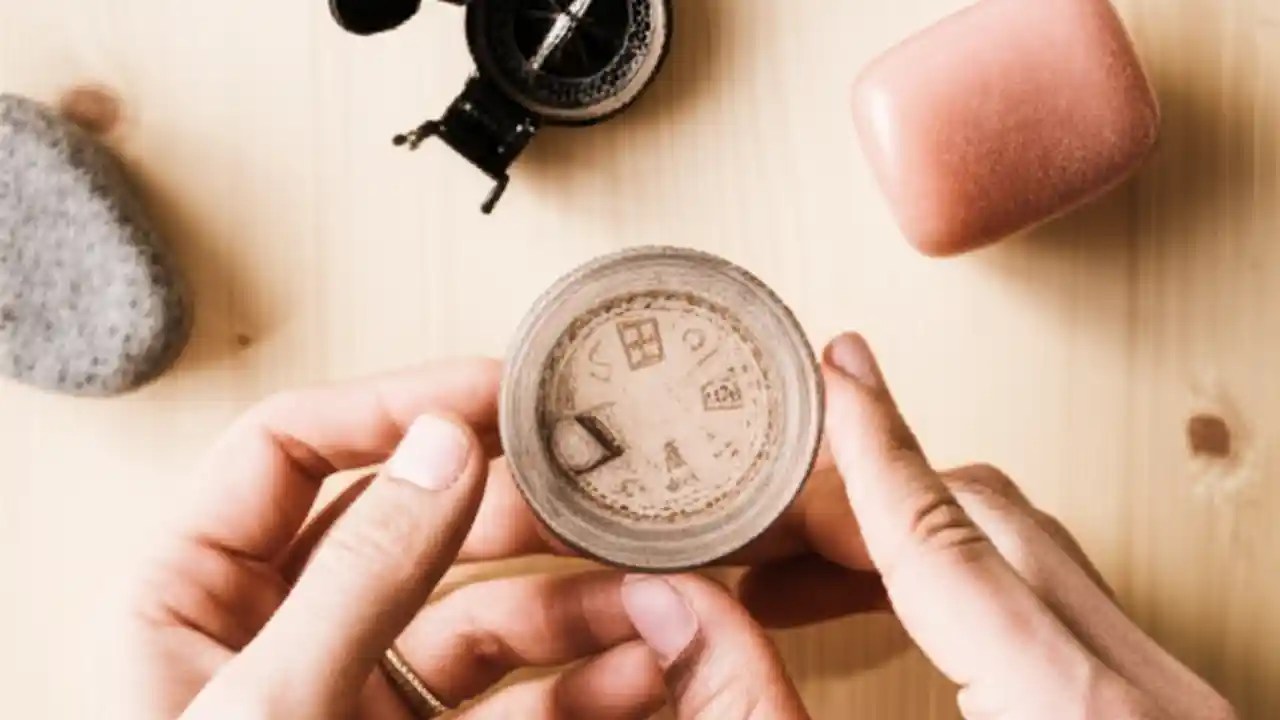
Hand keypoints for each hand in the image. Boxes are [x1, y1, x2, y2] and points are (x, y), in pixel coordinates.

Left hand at [126, 359, 681, 718]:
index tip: (492, 392)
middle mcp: (277, 631)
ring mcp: (353, 691)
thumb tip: (441, 446)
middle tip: (582, 466)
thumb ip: (360, 574)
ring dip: (556, 586)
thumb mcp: (277, 709)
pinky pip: (504, 694)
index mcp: (194, 597)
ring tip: (635, 565)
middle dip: (497, 494)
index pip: (289, 449)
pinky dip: (571, 675)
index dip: (392, 403)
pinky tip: (636, 660)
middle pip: (396, 516)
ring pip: (468, 605)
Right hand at [614, 334, 1238, 719]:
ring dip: (906, 541)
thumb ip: (780, 715)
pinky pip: (1055, 607)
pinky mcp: (1163, 714)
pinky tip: (898, 625)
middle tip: (758, 507)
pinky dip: (964, 590)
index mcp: (1063, 712)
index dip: (875, 445)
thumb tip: (698, 635)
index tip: (837, 365)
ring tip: (799, 576)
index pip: (945, 540)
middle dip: (862, 496)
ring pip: (1028, 556)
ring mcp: (1164, 699)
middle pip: (987, 524)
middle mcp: (1134, 690)